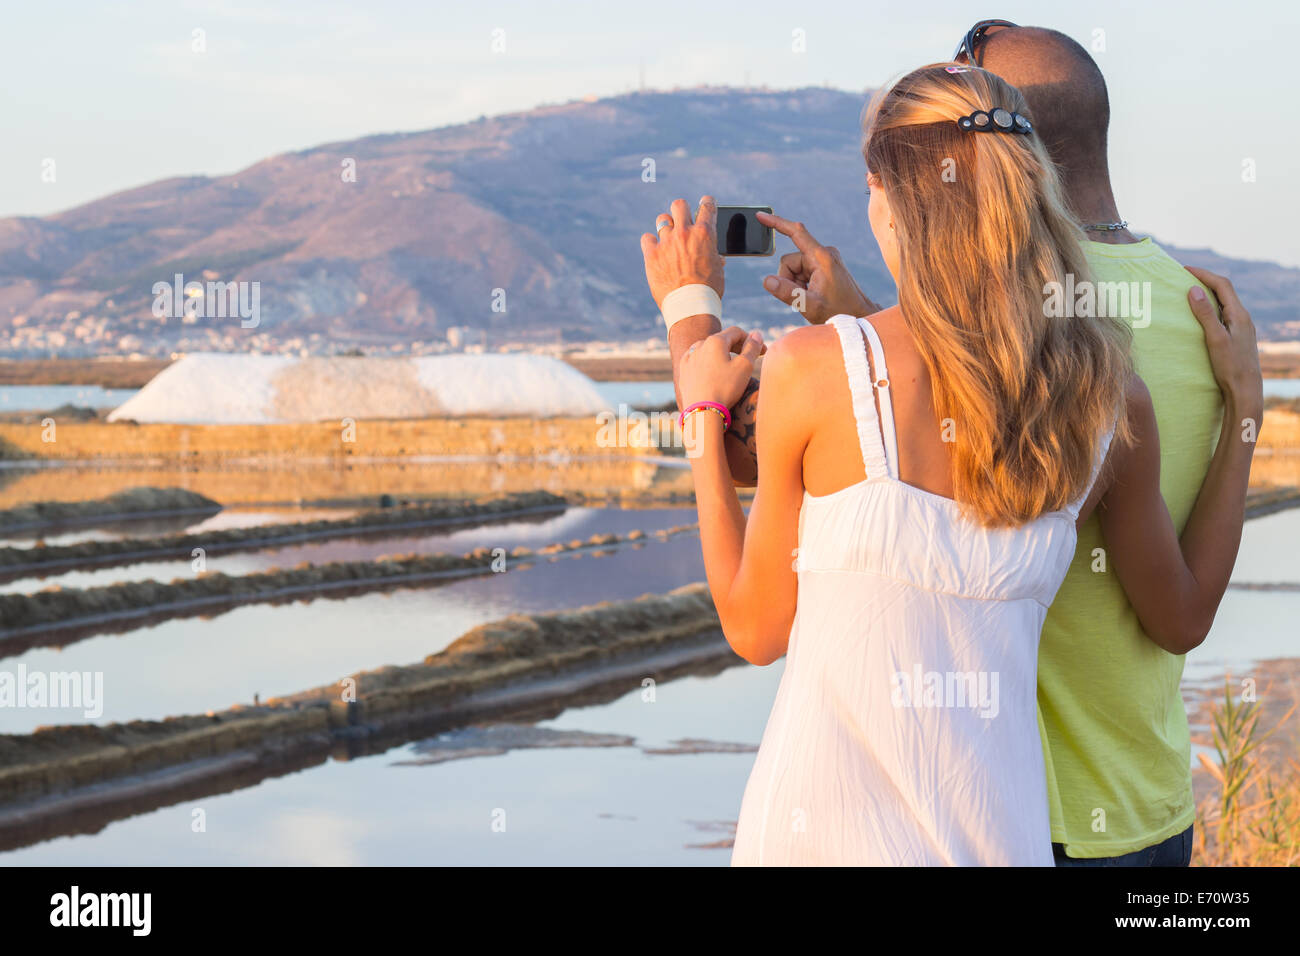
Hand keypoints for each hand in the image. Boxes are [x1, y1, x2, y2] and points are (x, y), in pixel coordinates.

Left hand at [641, 196, 724, 308]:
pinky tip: (656, 250)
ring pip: (662, 219)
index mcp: (705, 233)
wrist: (690, 307)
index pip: (707, 206)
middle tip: (682, 219)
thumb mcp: (717, 268)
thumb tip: (713, 253)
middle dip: (681, 210)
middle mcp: (685, 233)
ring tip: (669, 238)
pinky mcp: (652, 254)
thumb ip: (713, 254)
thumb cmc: (708, 290)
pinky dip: (651, 243)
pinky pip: (647, 238)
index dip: (707, 203)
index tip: (706, 203)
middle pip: (679, 205)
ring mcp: (666, 242)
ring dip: (666, 226)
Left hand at [678, 326, 764, 409]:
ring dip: (722, 355)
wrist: (702, 412)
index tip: (763, 352)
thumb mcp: (744, 366)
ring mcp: (689, 358)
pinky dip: (708, 364)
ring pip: (709, 350)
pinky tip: (714, 373)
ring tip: (731, 367)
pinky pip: (698, 362)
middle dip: (738, 347)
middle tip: (750, 358)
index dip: (751, 340)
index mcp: (715, 341)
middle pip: (722, 340)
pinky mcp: (683, 372)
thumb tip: (756, 334)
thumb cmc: (725, 388)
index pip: (736, 332)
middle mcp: (699, 345)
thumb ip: (752, 347)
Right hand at [757, 211, 872, 323]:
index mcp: (821, 257)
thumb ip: (787, 293)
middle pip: (789, 261)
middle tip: (803, 296)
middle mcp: (823, 253)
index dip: (777, 223)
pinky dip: (801, 284)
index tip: (761, 216)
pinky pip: (801, 271)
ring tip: (810, 297)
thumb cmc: (839, 312)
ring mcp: (824, 259)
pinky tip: (812, 294)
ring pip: (793, 268)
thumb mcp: (810, 306)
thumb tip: (767, 281)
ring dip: (795, 284)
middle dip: (788, 280)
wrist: (859, 315)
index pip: (796, 233)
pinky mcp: (824, 265)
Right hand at [1185, 267, 1262, 420]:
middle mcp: (1242, 317)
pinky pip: (1223, 313)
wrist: (1245, 389)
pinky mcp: (1236, 335)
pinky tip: (1200, 313)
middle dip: (1205, 280)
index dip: (1204, 274)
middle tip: (1184, 276)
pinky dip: (1210, 307)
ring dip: (1207, 293)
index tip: (1185, 269)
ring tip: (1189, 291)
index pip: (1222, 285)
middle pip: (1224, 291)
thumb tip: (1194, 289)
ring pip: (1224, 302)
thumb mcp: (1215, 338)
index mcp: (1239, 314)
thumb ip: (1205, 314)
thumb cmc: (1230, 366)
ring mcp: (1241, 326)